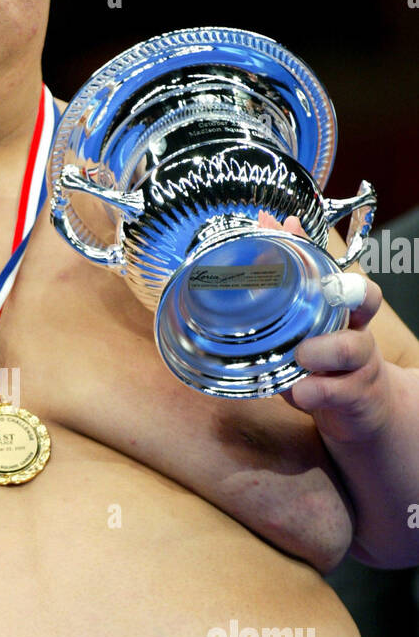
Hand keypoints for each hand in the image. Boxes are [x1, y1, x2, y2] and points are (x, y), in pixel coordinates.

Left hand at [257, 211, 390, 442]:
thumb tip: (269, 225)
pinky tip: (296, 391)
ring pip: (349, 348)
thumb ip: (291, 280)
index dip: (319, 251)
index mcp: (346, 309)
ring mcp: (359, 365)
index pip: (346, 268)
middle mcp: (357, 329)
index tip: (289, 228)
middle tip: (314, 294)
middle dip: (342, 292)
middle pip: (366, 299)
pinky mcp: (353, 397)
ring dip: (320, 350)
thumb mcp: (309, 327)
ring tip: (300, 355)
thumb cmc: (326, 362)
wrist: (364, 411)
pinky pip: (332, 392)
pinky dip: (310, 392)